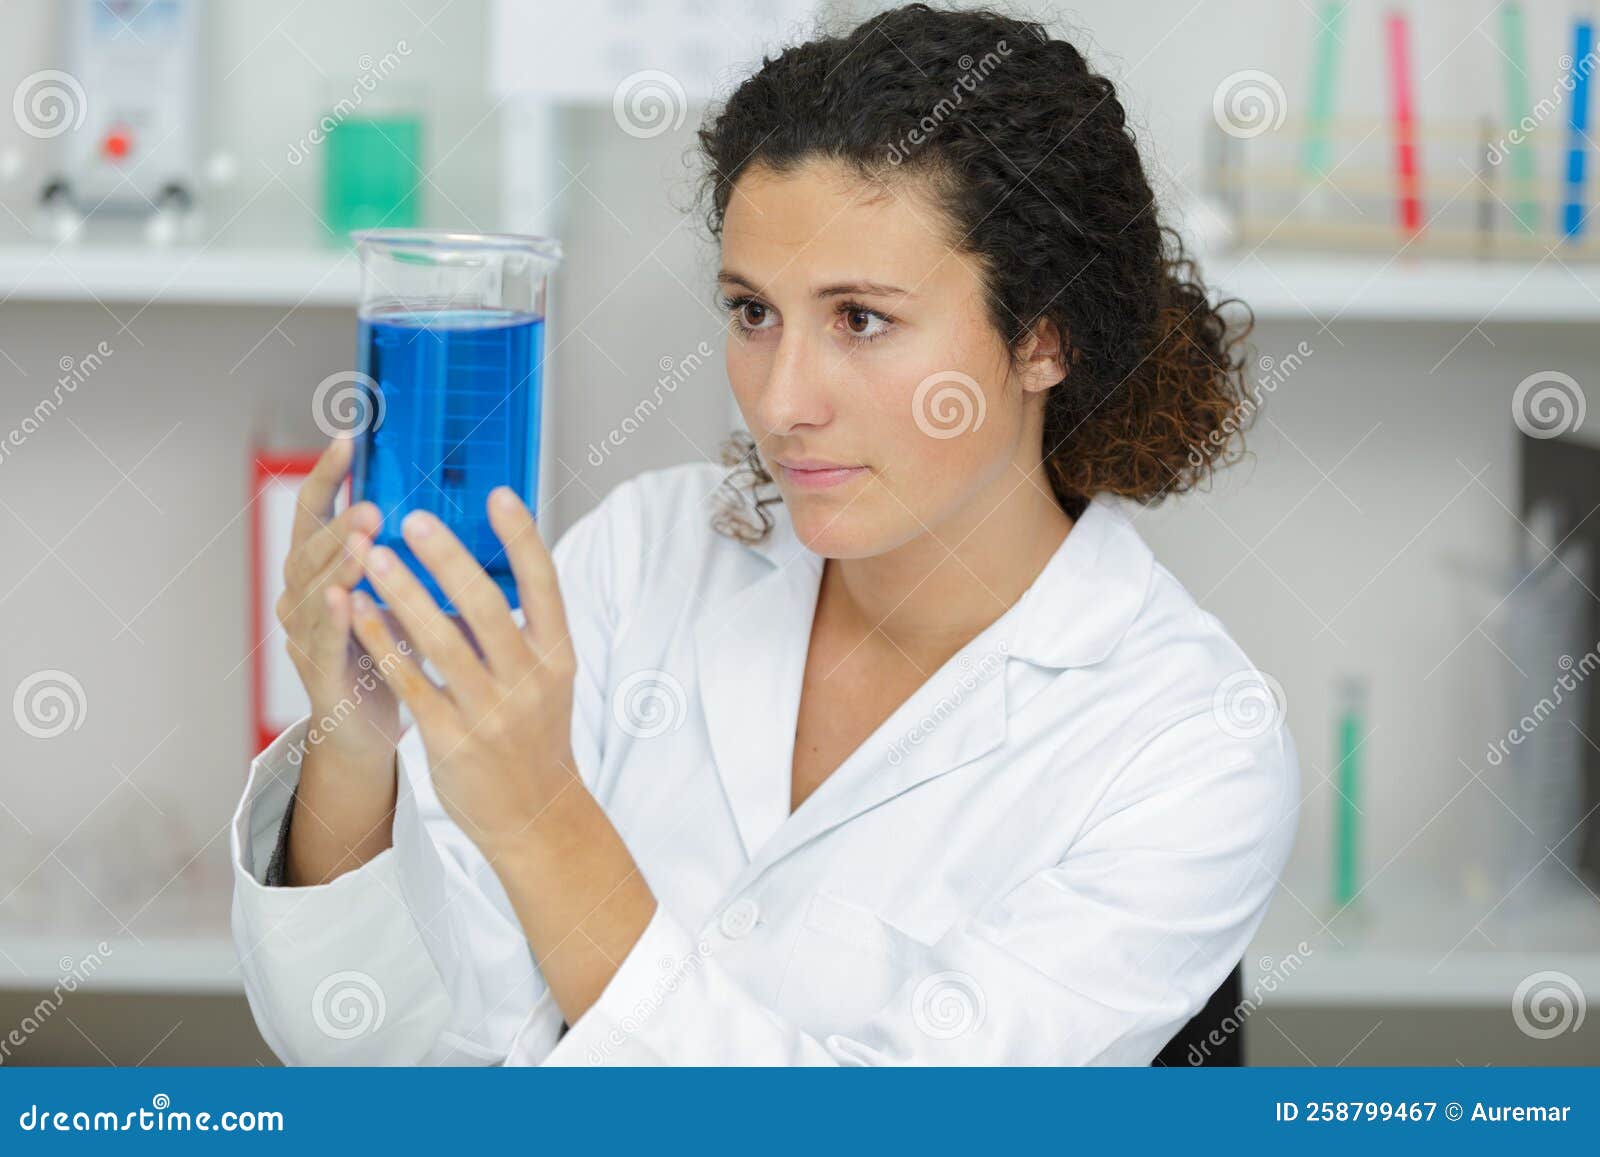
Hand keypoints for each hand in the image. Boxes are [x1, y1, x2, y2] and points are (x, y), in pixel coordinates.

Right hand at [276, 432, 408, 761]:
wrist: (367, 730)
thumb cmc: (387, 655)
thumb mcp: (400, 594)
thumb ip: (411, 554)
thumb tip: (455, 500)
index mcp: (320, 570)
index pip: (315, 511)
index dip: (328, 475)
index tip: (350, 438)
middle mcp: (301, 596)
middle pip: (309, 549)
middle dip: (338, 525)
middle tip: (371, 506)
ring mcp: (304, 636)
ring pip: (313, 593)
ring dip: (337, 565)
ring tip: (361, 541)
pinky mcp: (319, 676)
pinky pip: (323, 642)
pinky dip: (333, 619)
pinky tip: (345, 599)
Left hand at [347, 486, 581, 859]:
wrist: (533, 814)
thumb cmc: (532, 733)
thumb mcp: (545, 678)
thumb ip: (520, 628)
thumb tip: (478, 566)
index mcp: (557, 655)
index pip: (544, 584)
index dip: (523, 538)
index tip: (499, 494)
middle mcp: (529, 679)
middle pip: (486, 606)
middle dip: (447, 558)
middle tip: (411, 518)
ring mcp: (490, 710)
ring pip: (441, 640)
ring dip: (403, 593)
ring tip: (372, 554)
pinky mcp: (450, 738)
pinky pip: (409, 681)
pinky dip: (381, 642)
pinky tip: (356, 611)